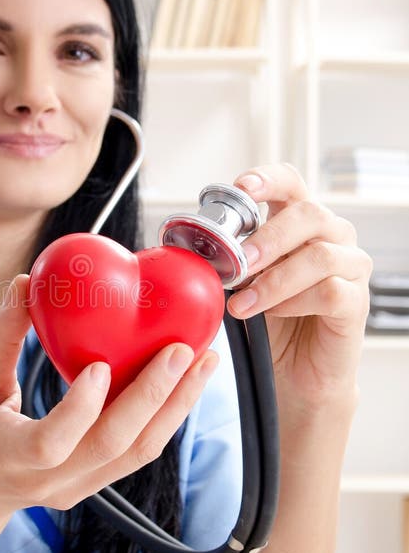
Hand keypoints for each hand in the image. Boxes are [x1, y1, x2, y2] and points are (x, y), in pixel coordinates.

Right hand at [0, 274, 217, 516]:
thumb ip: (1, 336)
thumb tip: (26, 282)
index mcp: (8, 456)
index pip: (50, 443)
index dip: (79, 408)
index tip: (98, 366)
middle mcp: (50, 481)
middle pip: (112, 446)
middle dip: (153, 396)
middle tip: (182, 349)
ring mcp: (78, 488)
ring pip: (138, 452)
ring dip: (175, 406)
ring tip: (203, 362)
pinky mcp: (97, 484)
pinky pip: (139, 452)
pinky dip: (167, 416)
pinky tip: (186, 382)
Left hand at [226, 164, 371, 411]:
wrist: (295, 373)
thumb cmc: (271, 322)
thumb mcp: (244, 283)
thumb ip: (232, 259)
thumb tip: (197, 244)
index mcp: (299, 223)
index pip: (290, 182)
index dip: (267, 180)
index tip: (241, 188)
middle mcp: (331, 236)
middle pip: (308, 213)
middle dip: (267, 237)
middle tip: (238, 261)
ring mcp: (350, 267)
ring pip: (319, 256)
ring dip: (273, 279)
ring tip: (241, 304)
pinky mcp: (355, 301)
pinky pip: (329, 291)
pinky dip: (293, 301)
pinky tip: (271, 313)